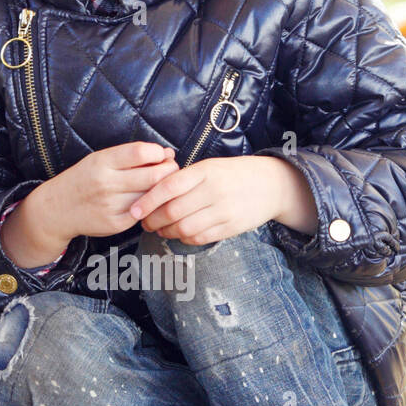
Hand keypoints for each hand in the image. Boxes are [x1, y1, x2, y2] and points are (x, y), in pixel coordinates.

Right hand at [4, 142, 180, 267]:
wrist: (57, 210)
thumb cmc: (83, 180)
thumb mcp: (99, 159)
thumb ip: (130, 156)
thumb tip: (166, 153)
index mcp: (102, 162)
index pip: (141, 152)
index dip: (158, 152)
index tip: (162, 155)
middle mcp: (106, 183)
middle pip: (153, 176)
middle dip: (169, 171)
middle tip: (171, 171)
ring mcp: (111, 206)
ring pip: (151, 196)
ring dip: (162, 191)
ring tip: (161, 186)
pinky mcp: (116, 224)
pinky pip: (143, 214)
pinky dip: (150, 207)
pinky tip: (148, 202)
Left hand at [127, 156, 317, 245]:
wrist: (271, 185)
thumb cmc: (233, 174)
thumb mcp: (210, 167)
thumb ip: (185, 179)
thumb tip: (152, 192)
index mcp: (205, 171)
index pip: (169, 187)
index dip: (148, 201)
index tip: (134, 210)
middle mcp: (213, 191)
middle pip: (173, 211)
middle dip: (152, 220)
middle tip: (144, 222)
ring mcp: (223, 211)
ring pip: (184, 228)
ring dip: (166, 232)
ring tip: (160, 229)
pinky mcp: (230, 228)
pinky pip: (199, 238)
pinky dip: (183, 238)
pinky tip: (179, 233)